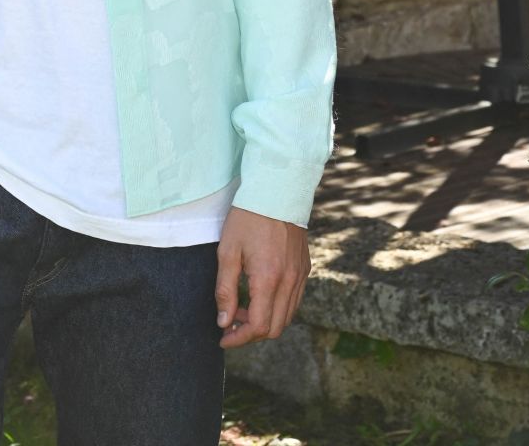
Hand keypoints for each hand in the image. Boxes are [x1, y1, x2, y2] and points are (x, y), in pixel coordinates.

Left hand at [214, 205, 310, 347]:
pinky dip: (277, 307)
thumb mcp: (228, 251)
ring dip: (264, 320)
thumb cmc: (247, 218)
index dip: (239, 338)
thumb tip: (224, 321)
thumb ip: (225, 289)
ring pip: (286, 316)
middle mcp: (290, 282)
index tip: (223, 338)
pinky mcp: (304, 268)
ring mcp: (301, 276)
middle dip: (251, 333)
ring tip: (241, 307)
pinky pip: (293, 300)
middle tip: (229, 323)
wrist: (276, 190)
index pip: (258, 327)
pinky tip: (259, 294)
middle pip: (275, 328)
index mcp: (269, 279)